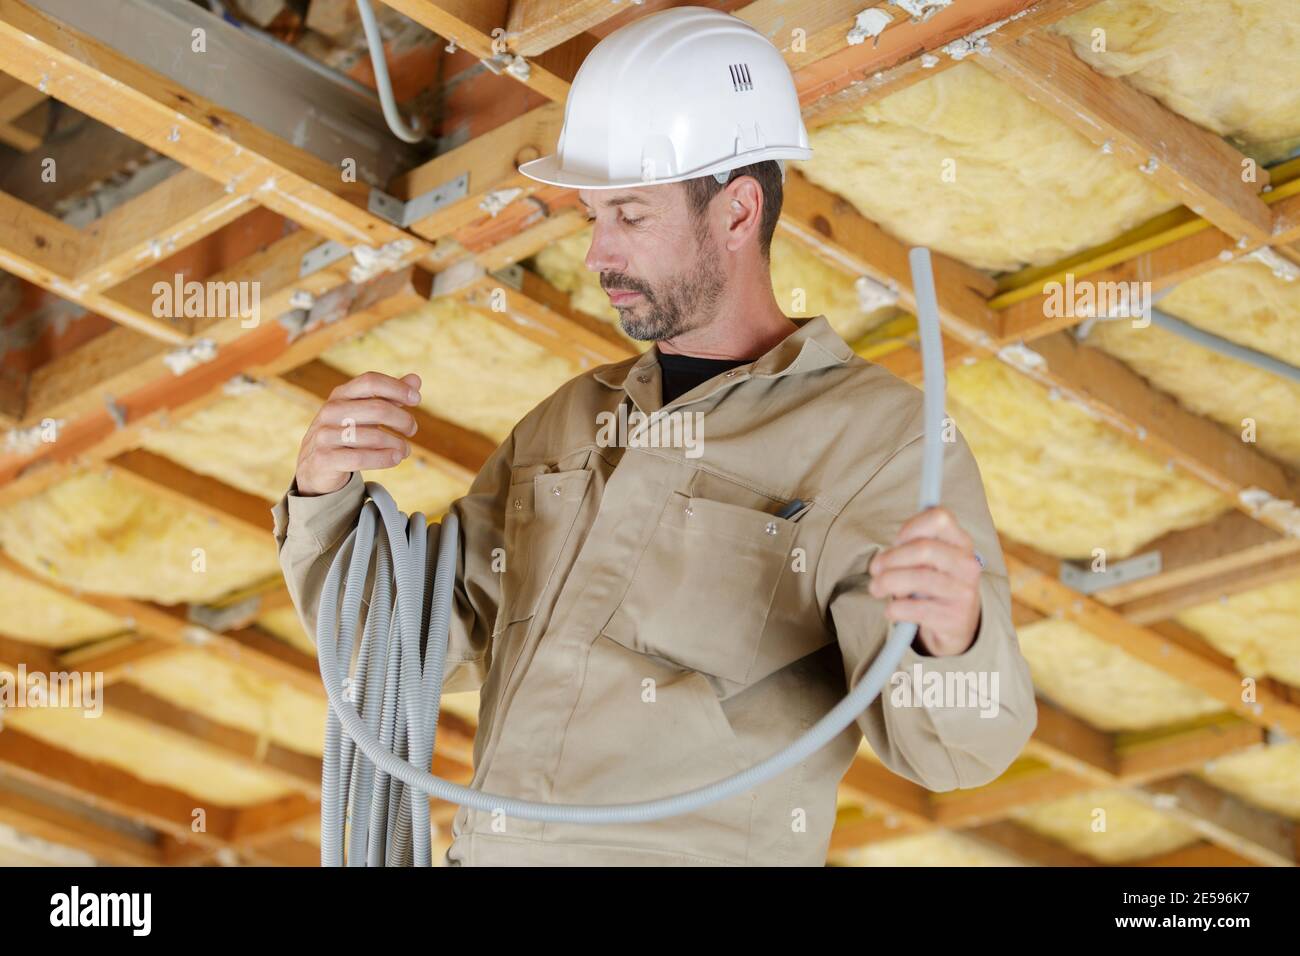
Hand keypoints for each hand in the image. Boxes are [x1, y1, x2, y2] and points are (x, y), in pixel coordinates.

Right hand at [294, 371, 421, 496]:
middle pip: (378, 408)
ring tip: (405, 450)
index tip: (416, 399)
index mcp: (340, 395)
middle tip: (412, 430)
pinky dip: (384, 459)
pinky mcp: (325, 459)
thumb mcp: (364, 412)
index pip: (371, 381)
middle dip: (403, 420)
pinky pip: (361, 458)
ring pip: (373, 436)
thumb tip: (416, 379)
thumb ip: (389, 396)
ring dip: (397, 444)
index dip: (397, 388)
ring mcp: (325, 435)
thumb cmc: (345, 434)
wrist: (315, 467)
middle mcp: (330, 411)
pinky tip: (395, 459)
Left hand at [867, 506, 981, 655]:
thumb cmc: (932, 582)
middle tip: (874, 569)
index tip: (895, 541)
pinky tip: (890, 610)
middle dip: (892, 558)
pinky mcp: (955, 618)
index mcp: (961, 542)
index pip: (939, 518)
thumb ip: (911, 548)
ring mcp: (964, 592)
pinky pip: (917, 608)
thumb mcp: (928, 561)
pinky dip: (896, 608)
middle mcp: (968, 564)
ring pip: (919, 578)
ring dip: (888, 582)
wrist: (956, 622)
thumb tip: (883, 560)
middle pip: (925, 549)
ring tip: (876, 588)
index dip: (911, 527)